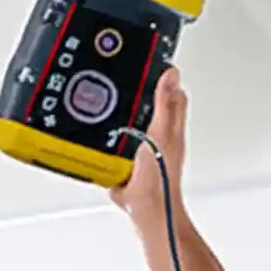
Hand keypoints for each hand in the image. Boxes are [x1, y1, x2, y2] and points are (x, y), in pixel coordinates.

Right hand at [109, 67, 187, 223]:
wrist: (147, 214)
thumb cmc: (159, 180)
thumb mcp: (160, 136)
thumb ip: (165, 106)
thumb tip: (172, 75)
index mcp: (170, 128)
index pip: (173, 93)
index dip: (164, 74)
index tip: (153, 57)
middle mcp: (159, 138)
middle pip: (150, 107)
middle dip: (139, 90)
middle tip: (128, 71)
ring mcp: (142, 151)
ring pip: (132, 125)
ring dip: (121, 113)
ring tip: (107, 95)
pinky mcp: (127, 165)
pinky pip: (116, 145)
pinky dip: (108, 138)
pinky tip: (97, 133)